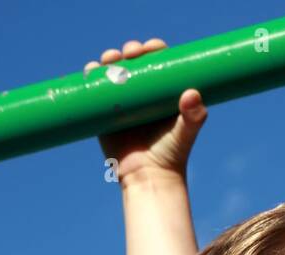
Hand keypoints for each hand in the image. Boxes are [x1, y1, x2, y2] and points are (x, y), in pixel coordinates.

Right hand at [85, 38, 207, 184]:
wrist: (148, 177)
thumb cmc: (171, 156)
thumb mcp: (185, 134)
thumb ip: (194, 117)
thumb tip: (192, 93)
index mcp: (164, 92)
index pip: (160, 63)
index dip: (154, 50)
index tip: (151, 48)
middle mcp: (144, 94)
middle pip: (135, 62)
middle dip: (131, 51)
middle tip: (131, 53)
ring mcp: (124, 101)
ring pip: (114, 71)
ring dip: (110, 59)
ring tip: (110, 59)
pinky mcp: (106, 112)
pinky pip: (97, 89)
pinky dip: (92, 76)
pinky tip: (91, 69)